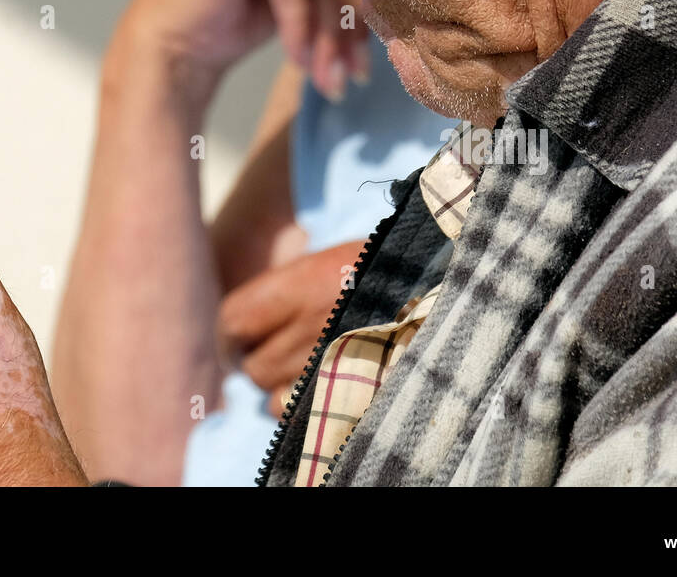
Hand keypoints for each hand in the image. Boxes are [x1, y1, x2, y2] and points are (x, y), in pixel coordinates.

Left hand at [217, 240, 364, 413]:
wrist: (444, 281)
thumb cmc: (381, 263)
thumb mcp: (326, 260)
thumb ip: (283, 291)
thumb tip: (241, 327)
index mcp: (301, 287)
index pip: (232, 322)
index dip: (232, 333)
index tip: (241, 335)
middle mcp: (311, 328)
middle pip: (252, 367)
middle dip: (259, 361)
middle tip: (279, 349)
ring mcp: (334, 366)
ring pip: (274, 399)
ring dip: (283, 389)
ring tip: (306, 369)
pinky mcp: (356, 394)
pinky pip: (308, 416)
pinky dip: (308, 408)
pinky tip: (326, 386)